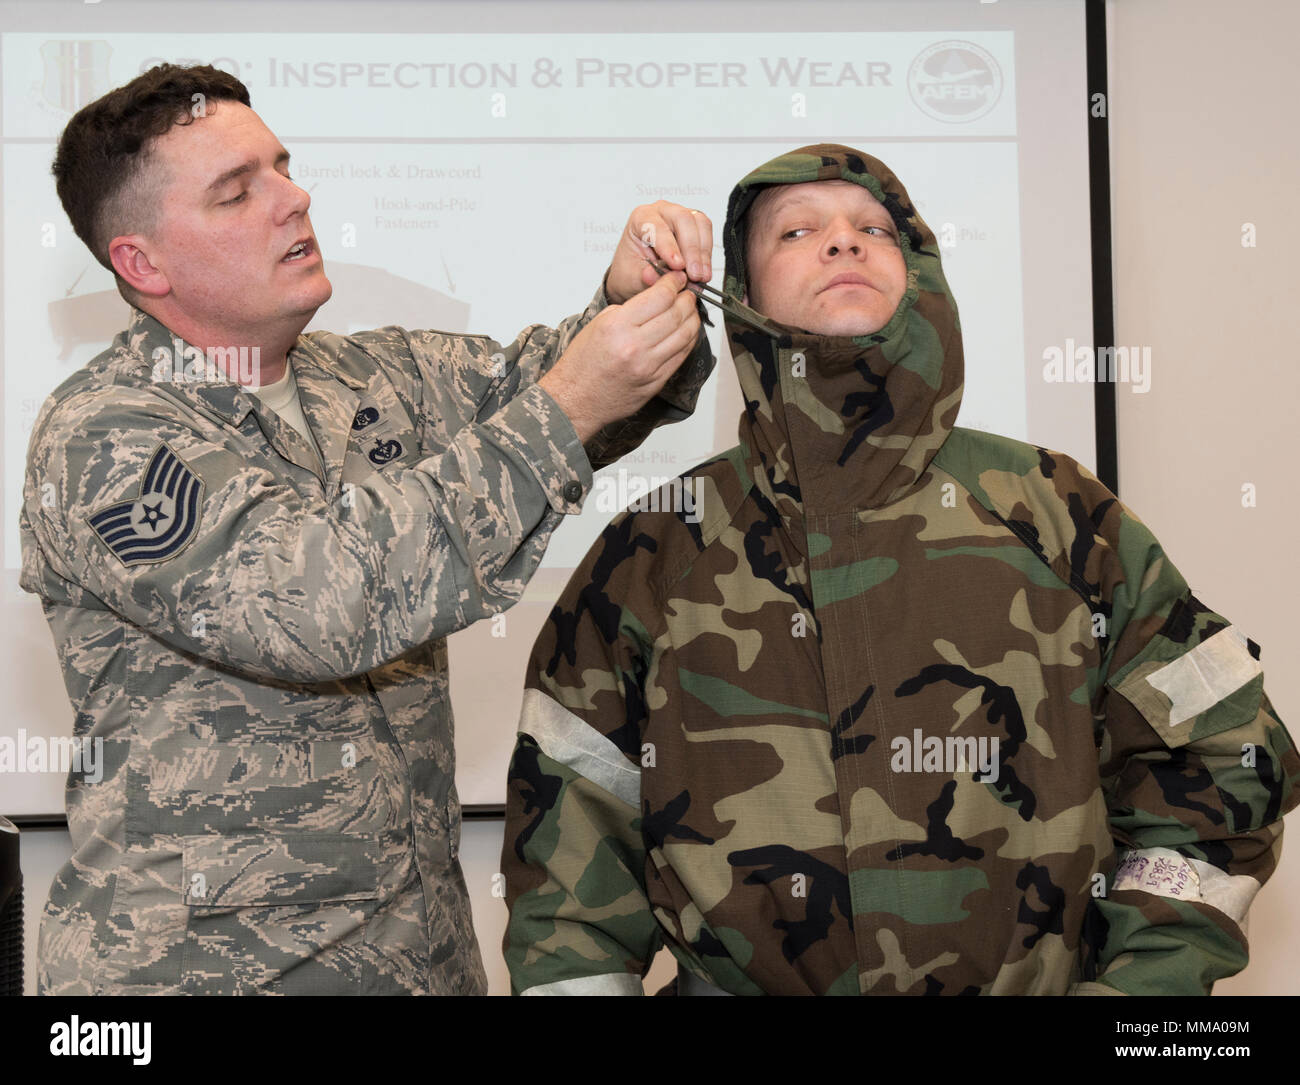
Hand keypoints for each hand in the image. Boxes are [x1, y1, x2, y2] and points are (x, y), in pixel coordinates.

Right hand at [540, 270, 700, 442]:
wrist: (576, 399)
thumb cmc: (582, 363)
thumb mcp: (599, 324)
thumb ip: (630, 309)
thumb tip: (657, 297)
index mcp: (617, 326)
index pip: (660, 297)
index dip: (674, 283)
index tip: (677, 278)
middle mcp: (634, 346)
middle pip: (676, 314)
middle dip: (687, 299)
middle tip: (687, 293)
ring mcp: (648, 366)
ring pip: (685, 335)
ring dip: (692, 318)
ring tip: (690, 310)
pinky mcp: (656, 381)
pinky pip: (682, 356)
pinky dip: (689, 340)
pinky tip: (687, 331)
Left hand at [604, 201, 713, 304]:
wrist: (636, 274)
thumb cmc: (631, 270)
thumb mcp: (633, 278)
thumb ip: (647, 276)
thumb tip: (662, 276)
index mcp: (640, 218)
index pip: (657, 226)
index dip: (669, 246)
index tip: (678, 266)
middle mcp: (661, 212)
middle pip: (683, 219)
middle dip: (691, 249)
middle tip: (694, 275)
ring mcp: (680, 217)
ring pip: (700, 224)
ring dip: (703, 252)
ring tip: (701, 277)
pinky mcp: (694, 226)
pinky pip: (706, 233)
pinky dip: (707, 254)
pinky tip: (704, 272)